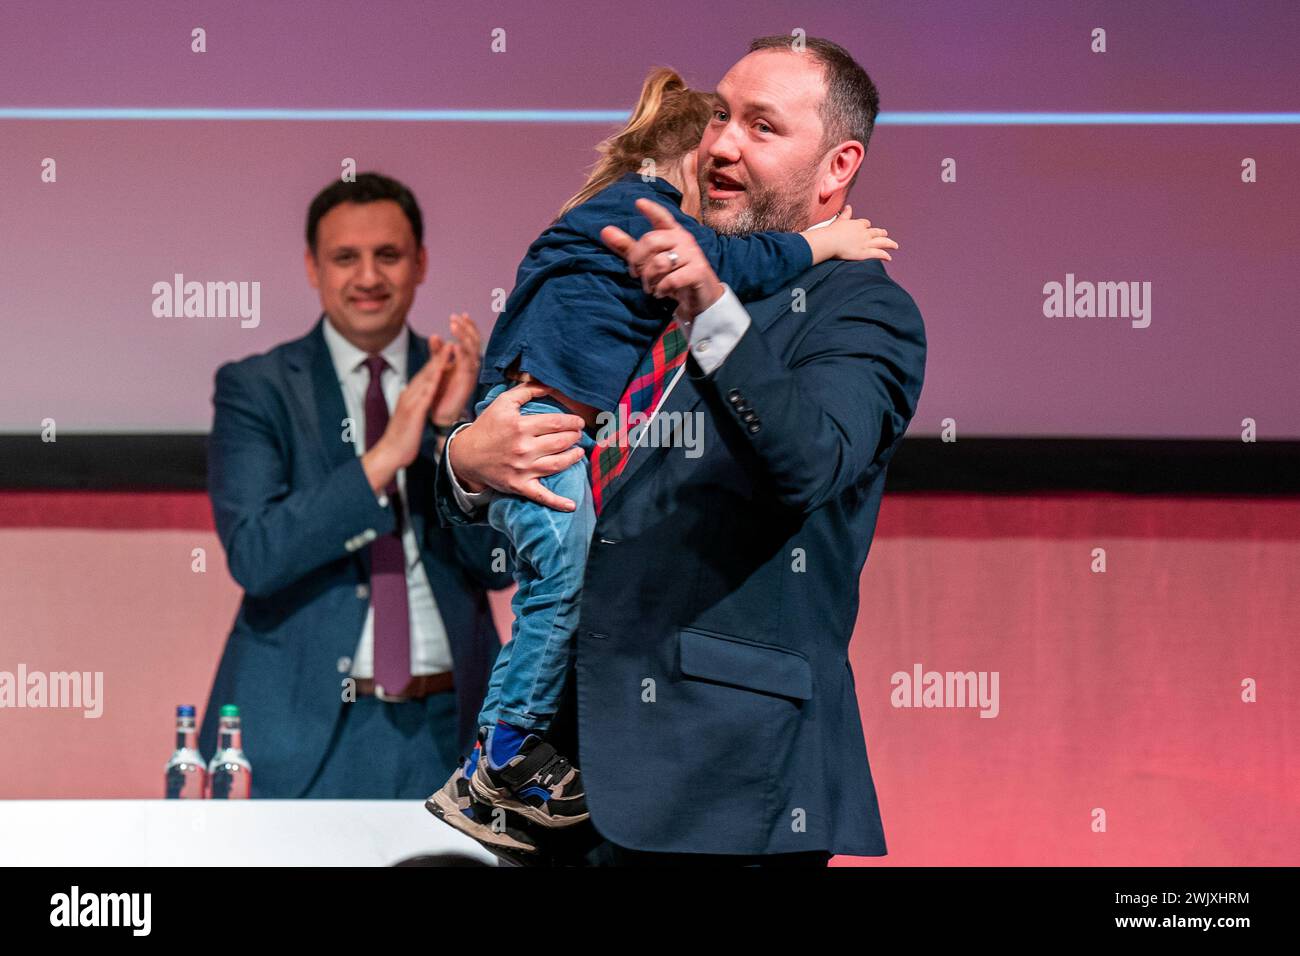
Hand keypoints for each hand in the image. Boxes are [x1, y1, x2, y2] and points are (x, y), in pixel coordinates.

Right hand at [361, 336, 453, 493]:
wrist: (390, 453)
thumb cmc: (403, 438)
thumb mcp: (411, 418)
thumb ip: (416, 406)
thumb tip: (419, 400)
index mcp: (411, 396)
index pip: (426, 375)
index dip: (438, 360)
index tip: (449, 348)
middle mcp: (410, 394)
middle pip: (427, 371)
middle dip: (440, 354)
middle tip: (453, 338)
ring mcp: (411, 401)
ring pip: (427, 377)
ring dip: (439, 361)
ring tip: (450, 347)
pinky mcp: (413, 411)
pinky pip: (426, 393)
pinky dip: (434, 380)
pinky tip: (442, 371)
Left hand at [431, 312, 482, 428]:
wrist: (440, 414)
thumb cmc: (441, 392)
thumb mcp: (438, 367)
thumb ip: (437, 352)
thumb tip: (434, 335)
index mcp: (466, 361)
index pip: (471, 340)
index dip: (468, 327)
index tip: (461, 315)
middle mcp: (471, 366)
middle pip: (475, 342)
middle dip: (466, 328)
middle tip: (455, 318)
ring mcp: (470, 375)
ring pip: (472, 352)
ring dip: (464, 337)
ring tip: (454, 326)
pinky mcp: (466, 384)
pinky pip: (468, 367)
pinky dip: (462, 355)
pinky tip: (455, 345)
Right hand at [448, 382, 587, 510]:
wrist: (466, 455)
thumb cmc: (487, 426)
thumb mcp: (503, 402)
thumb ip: (527, 390)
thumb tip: (549, 386)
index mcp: (520, 427)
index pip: (556, 423)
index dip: (572, 421)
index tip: (579, 421)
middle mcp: (523, 448)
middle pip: (560, 442)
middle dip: (575, 437)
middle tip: (579, 435)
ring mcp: (522, 469)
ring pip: (557, 464)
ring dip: (574, 458)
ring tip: (579, 452)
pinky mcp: (519, 485)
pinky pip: (541, 496)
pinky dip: (557, 502)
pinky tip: (572, 505)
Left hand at [600, 197, 723, 319]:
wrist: (701, 298)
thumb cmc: (673, 275)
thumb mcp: (650, 261)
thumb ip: (629, 247)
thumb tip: (605, 230)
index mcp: (672, 233)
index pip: (662, 217)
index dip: (651, 209)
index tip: (638, 203)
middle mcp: (684, 239)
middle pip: (651, 241)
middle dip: (638, 260)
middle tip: (637, 275)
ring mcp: (693, 254)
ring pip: (660, 262)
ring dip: (650, 279)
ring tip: (651, 288)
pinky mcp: (698, 271)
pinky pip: (672, 279)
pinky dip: (662, 289)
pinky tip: (662, 292)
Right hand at [820, 204, 897, 261]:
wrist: (829, 242)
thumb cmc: (831, 232)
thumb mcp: (839, 220)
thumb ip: (845, 214)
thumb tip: (848, 206)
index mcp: (857, 224)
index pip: (865, 224)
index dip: (867, 226)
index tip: (868, 227)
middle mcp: (864, 233)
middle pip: (876, 232)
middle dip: (881, 233)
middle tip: (885, 234)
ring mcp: (866, 243)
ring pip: (881, 242)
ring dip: (889, 243)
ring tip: (895, 246)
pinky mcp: (865, 253)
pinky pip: (878, 253)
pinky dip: (885, 255)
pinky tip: (889, 257)